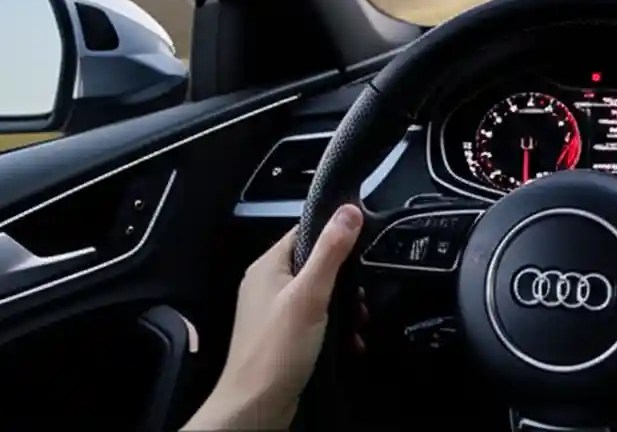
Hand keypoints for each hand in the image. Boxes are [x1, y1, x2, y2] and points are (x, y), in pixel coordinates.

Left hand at [184, 205, 364, 430]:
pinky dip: (334, 327)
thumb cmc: (276, 350)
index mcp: (267, 266)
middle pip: (316, 264)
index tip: (362, 246)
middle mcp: (267, 285)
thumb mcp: (310, 294)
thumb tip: (349, 211)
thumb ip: (331, 251)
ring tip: (357, 323)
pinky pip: (315, 319)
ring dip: (344, 307)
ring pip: (319, 294)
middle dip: (345, 280)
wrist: (255, 406)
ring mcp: (274, 311)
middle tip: (360, 297)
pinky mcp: (283, 335)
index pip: (306, 231)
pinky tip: (348, 340)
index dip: (335, 235)